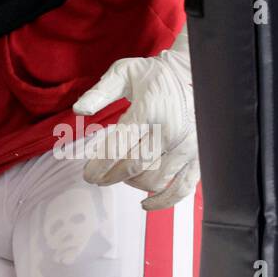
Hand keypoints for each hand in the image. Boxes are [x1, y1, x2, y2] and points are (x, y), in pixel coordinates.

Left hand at [71, 25, 197, 210]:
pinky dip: (163, 201)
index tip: (87, 174)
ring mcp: (187, 147)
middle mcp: (169, 132)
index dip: (99, 165)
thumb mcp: (123, 73)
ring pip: (154, 181)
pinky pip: (182, 189)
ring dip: (132, 184)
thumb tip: (78, 110)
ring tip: (121, 176)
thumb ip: (100, 92)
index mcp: (148, 111)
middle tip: (97, 178)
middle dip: (110, 176)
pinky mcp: (199, 158)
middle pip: (133, 167)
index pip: (117, 147)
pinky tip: (145, 203)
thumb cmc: (154, 75)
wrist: (194, 73)